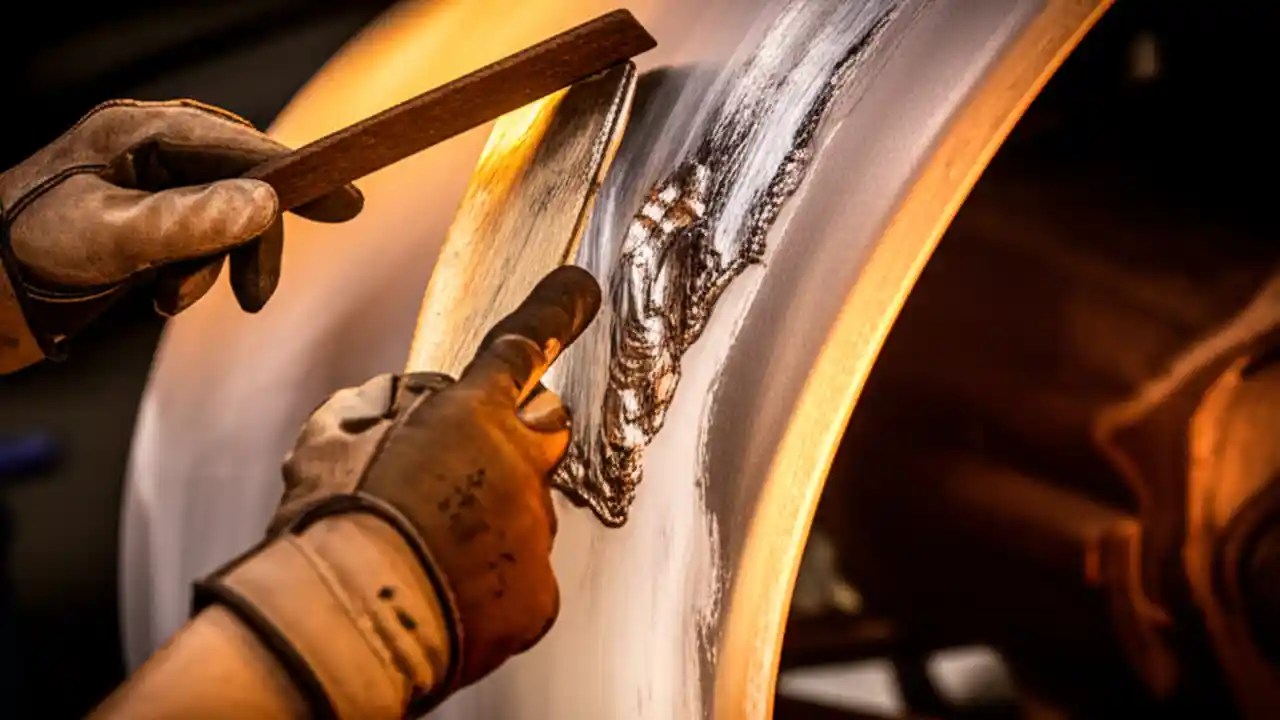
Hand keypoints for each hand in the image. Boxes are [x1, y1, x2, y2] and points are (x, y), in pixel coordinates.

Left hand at [0, 99, 360, 366]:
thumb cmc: (31, 246)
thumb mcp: (114, 236)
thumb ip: (189, 221)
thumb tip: (265, 207)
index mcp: (138, 130)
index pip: (239, 145)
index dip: (297, 174)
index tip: (346, 200)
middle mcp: (151, 145)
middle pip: (241, 181)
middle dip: (249, 240)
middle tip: (255, 294)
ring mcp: (152, 176)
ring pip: (226, 214)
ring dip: (217, 264)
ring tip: (176, 300)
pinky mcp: (152, 209)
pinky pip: (203, 232)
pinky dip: (198, 268)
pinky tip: (166, 293)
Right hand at [269, 265, 600, 690]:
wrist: (343, 629)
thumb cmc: (331, 530)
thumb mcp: (332, 439)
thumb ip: (383, 404)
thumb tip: (408, 402)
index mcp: (471, 415)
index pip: (523, 348)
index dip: (555, 313)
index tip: (580, 291)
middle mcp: (519, 467)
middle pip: (545, 431)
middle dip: (519, 437)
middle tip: (465, 469)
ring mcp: (535, 535)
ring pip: (526, 514)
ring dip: (490, 524)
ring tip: (426, 556)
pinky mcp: (538, 597)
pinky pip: (523, 579)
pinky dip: (492, 586)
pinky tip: (445, 597)